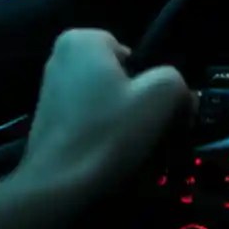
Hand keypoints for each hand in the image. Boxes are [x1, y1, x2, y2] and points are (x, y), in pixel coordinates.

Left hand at [20, 29, 195, 201]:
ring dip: (127, 120)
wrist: (58, 187)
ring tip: (136, 146)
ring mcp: (50, 92)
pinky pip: (92, 119)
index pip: (138, 53)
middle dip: (140, 100)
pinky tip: (113, 155)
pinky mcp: (48, 122)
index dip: (154, 80)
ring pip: (109, 100)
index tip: (158, 108)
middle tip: (153, 129)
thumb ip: (177, 78)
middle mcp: (60, 59)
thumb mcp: (162, 95)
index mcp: (82, 41)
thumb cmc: (108, 132)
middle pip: (122, 76)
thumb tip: (180, 94)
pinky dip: (106, 133)